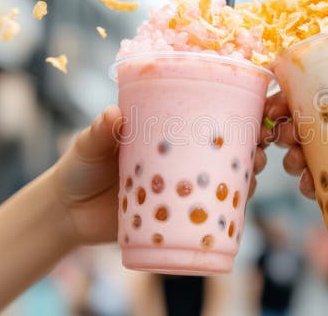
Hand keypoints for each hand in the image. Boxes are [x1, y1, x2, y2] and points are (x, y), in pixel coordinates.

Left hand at [48, 105, 271, 245]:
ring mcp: (180, 187)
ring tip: (253, 179)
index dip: (237, 114)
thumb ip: (99, 131)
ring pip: (223, 181)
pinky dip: (226, 212)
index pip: (206, 117)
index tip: (258, 112)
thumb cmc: (78, 167)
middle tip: (261, 149)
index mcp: (166, 131)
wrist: (66, 213)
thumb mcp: (88, 144)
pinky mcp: (175, 215)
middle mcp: (179, 158)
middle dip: (252, 148)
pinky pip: (207, 213)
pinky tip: (239, 210)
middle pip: (225, 150)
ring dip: (246, 179)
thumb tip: (114, 116)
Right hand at [268, 65, 327, 204]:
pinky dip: (315, 191)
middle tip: (287, 137)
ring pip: (310, 159)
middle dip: (284, 133)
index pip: (314, 93)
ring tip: (298, 167)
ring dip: (294, 163)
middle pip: (303, 127)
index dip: (286, 97)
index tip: (277, 105)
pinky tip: (313, 191)